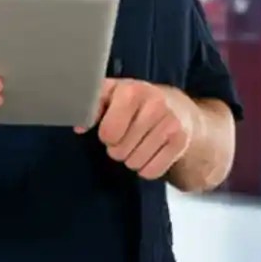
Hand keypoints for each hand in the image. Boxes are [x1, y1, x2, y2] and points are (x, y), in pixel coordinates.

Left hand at [78, 78, 197, 180]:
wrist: (177, 105)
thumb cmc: (136, 101)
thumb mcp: (112, 93)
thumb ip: (92, 107)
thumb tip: (79, 127)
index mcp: (131, 90)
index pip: (108, 132)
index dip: (105, 134)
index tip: (110, 127)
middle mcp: (154, 104)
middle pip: (119, 151)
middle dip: (117, 148)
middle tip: (126, 136)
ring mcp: (170, 123)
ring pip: (134, 163)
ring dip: (131, 158)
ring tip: (138, 142)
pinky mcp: (181, 142)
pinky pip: (151, 171)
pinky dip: (146, 168)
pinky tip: (150, 151)